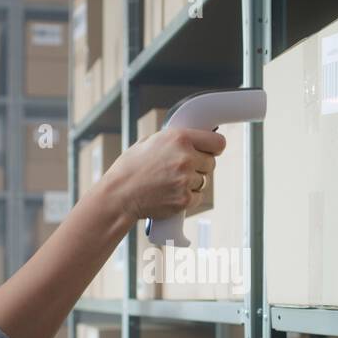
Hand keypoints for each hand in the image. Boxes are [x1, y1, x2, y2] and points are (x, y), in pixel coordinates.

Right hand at [98, 129, 225, 221]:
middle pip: (211, 164)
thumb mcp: (149, 142)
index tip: (211, 152)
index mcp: (179, 138)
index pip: (217, 142)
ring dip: (192, 183)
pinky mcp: (184, 199)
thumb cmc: (130, 168)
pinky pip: (197, 197)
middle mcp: (185, 157)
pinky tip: (170, 193)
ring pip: (203, 181)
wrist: (119, 195)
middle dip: (199, 167)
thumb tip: (191, 139)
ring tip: (169, 182)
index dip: (214, 148)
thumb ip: (173, 140)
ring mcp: (186, 180)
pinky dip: (187, 197)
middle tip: (180, 170)